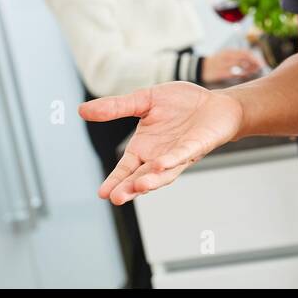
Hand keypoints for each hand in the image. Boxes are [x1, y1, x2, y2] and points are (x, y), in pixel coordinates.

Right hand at [79, 83, 242, 203]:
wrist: (216, 102)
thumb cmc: (182, 104)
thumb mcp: (144, 100)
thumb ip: (117, 107)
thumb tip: (82, 110)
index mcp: (144, 148)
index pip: (125, 169)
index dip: (115, 180)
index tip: (102, 193)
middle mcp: (159, 157)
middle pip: (141, 178)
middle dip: (129, 188)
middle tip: (116, 198)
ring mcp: (179, 154)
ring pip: (163, 174)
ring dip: (151, 181)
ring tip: (138, 187)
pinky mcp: (197, 146)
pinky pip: (182, 155)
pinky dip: (172, 160)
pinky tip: (161, 164)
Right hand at [201, 47, 266, 83]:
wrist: (200, 68)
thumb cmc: (217, 63)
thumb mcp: (226, 56)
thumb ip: (237, 58)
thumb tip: (252, 63)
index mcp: (229, 52)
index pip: (245, 53)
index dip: (254, 58)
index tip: (261, 63)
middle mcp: (227, 57)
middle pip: (244, 58)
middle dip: (254, 63)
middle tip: (259, 68)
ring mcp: (223, 64)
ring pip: (240, 66)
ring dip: (249, 70)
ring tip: (253, 72)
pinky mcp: (220, 73)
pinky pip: (234, 74)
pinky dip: (241, 75)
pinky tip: (244, 77)